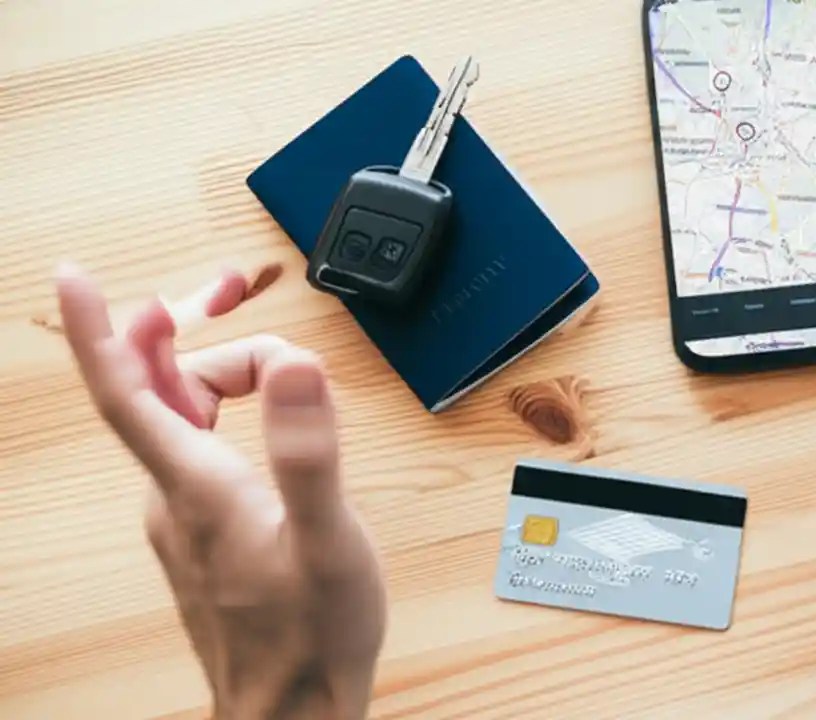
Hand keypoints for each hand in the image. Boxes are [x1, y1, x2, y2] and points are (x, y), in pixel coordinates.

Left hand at [56, 267, 384, 719]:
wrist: (292, 712)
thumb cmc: (310, 637)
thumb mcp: (327, 540)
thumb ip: (309, 452)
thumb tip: (294, 365)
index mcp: (197, 487)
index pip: (126, 392)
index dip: (98, 330)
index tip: (74, 277)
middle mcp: (175, 498)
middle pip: (164, 393)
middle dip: (200, 343)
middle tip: (251, 318)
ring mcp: (185, 520)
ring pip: (182, 423)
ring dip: (218, 379)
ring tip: (278, 374)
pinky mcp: (204, 536)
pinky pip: (195, 453)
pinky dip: (222, 419)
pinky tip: (266, 436)